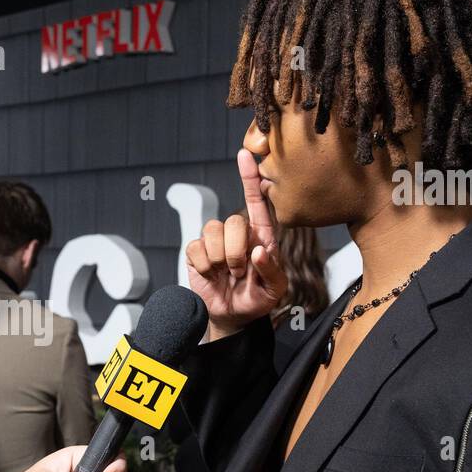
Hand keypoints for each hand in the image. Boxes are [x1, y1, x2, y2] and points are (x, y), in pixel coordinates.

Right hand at [185, 148, 288, 338]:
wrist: (233, 317)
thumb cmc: (258, 299)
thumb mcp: (275, 290)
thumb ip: (272, 270)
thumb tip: (257, 251)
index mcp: (261, 235)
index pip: (256, 202)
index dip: (250, 178)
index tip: (246, 154)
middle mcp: (238, 233)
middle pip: (233, 221)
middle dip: (235, 252)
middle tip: (239, 272)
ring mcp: (215, 242)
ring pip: (212, 230)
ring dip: (219, 259)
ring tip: (226, 274)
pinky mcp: (197, 253)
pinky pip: (195, 248)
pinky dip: (203, 266)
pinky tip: (211, 275)